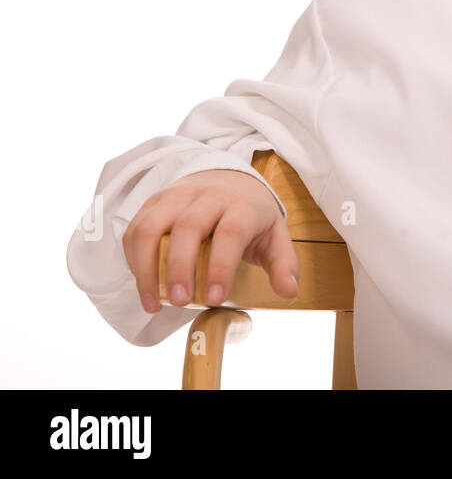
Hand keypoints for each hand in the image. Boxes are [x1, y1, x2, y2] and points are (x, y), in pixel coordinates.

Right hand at [122, 168, 299, 313]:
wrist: (229, 179)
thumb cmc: (251, 215)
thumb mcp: (274, 236)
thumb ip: (283, 264)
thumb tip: (288, 291)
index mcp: (242, 205)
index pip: (230, 233)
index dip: (221, 266)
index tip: (215, 298)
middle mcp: (208, 196)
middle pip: (188, 227)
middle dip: (180, 268)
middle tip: (180, 302)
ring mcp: (177, 195)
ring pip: (152, 227)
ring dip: (147, 267)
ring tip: (153, 301)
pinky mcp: (154, 201)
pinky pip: (136, 228)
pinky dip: (133, 259)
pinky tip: (143, 283)